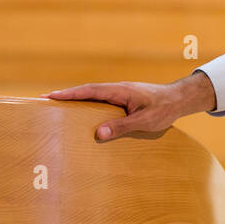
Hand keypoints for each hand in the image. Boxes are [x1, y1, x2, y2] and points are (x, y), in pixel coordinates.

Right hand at [41, 72, 215, 141]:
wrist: (179, 99)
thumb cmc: (164, 109)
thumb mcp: (143, 121)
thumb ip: (121, 127)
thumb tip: (98, 133)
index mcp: (119, 91)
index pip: (89, 91)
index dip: (69, 94)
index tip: (50, 96)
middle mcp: (117, 89)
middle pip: (86, 91)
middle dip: (66, 96)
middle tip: (44, 101)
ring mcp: (120, 94)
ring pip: (93, 95)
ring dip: (76, 100)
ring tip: (57, 108)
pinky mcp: (124, 100)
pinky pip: (101, 101)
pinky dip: (88, 104)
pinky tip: (83, 114)